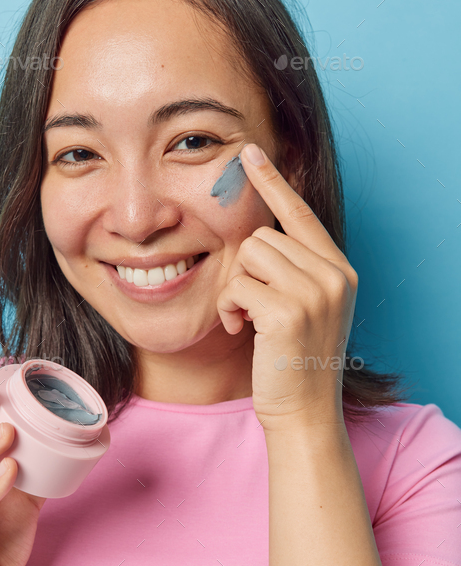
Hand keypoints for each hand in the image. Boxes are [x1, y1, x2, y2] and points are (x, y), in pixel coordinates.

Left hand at [216, 143, 357, 430]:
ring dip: (235, 289)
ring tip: (246, 319)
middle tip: (251, 308)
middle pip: (262, 237)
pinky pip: (236, 285)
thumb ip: (293, 270)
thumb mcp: (306, 308)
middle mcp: (333, 275)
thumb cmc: (294, 362)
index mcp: (338, 270)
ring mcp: (314, 292)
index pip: (300, 213)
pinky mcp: (289, 311)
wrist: (304, 413)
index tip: (249, 152)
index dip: (272, 182)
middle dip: (245, 271)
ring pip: (247, 256)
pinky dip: (228, 308)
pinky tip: (240, 330)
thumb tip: (259, 234)